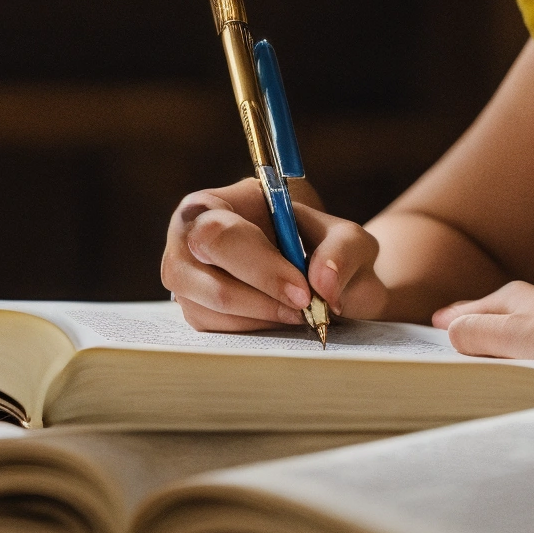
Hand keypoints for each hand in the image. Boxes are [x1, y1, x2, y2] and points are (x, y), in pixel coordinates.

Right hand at [162, 181, 390, 331]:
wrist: (321, 281)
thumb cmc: (326, 249)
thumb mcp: (348, 239)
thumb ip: (342, 250)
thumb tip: (321, 283)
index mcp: (219, 202)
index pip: (219, 232)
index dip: (258, 267)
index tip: (304, 291)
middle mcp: (188, 237)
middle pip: (199, 274)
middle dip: (258, 297)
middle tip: (304, 309)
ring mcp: (185, 276)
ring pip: (208, 308)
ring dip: (260, 317)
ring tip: (298, 313)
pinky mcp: (193, 309)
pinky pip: (212, 329)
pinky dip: (252, 330)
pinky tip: (278, 319)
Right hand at [432, 282, 533, 391]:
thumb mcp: (514, 332)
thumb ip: (476, 331)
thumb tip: (450, 333)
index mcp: (514, 297)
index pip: (466, 311)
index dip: (445, 327)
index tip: (422, 343)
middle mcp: (532, 313)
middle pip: (487, 331)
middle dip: (465, 347)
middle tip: (438, 368)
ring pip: (508, 354)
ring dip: (492, 369)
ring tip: (470, 389)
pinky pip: (530, 372)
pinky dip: (517, 382)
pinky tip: (513, 397)